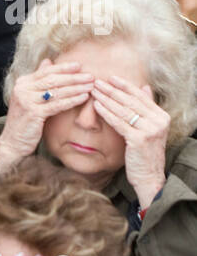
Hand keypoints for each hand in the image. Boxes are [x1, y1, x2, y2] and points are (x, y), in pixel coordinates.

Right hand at [0, 57, 94, 171]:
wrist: (12, 142)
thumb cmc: (24, 121)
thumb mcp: (29, 97)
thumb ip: (38, 81)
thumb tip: (47, 61)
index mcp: (22, 83)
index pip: (46, 71)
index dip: (63, 68)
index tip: (79, 65)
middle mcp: (23, 89)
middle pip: (52, 79)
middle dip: (73, 77)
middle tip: (90, 76)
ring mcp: (27, 100)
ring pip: (56, 91)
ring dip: (76, 88)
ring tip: (90, 86)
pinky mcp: (33, 113)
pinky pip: (57, 104)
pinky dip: (72, 100)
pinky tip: (83, 98)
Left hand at [91, 74, 168, 209]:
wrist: (149, 177)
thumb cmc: (145, 153)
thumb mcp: (150, 128)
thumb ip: (147, 108)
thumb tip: (145, 86)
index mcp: (162, 116)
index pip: (140, 96)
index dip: (125, 85)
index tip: (111, 77)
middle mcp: (158, 121)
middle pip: (130, 101)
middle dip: (112, 90)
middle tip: (97, 81)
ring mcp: (150, 130)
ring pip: (123, 110)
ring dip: (106, 99)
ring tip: (94, 91)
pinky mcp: (139, 139)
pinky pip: (119, 122)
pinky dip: (106, 112)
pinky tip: (96, 106)